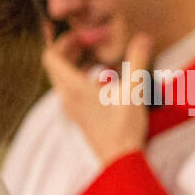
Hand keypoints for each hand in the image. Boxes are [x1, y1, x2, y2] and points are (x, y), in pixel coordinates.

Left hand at [44, 30, 150, 165]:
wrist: (120, 158)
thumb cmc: (124, 127)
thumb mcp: (134, 90)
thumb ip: (137, 61)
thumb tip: (143, 37)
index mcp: (74, 87)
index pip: (52, 56)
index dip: (62, 41)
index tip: (80, 35)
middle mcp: (67, 96)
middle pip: (54, 65)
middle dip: (68, 49)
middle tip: (86, 41)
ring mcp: (71, 108)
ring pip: (61, 78)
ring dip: (73, 63)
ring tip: (94, 56)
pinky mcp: (78, 116)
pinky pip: (70, 90)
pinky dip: (79, 77)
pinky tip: (101, 79)